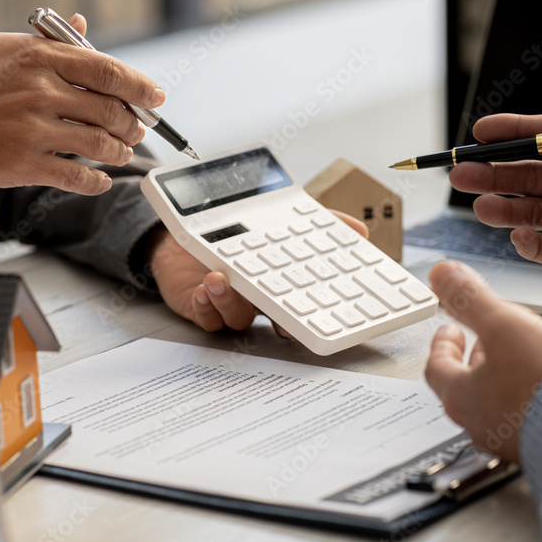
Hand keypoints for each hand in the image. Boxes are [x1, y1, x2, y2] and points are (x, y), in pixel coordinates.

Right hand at [0, 14, 161, 195]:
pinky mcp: (22, 165)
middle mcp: (40, 92)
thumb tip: (85, 26)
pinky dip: (96, 181)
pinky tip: (100, 180)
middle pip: (111, 110)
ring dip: (119, 151)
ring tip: (121, 152)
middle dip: (132, 123)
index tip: (156, 96)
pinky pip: (77, 177)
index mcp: (37, 58)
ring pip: (100, 144)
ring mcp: (32, 130)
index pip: (107, 70)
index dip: (140, 86)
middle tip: (137, 129)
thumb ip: (47, 43)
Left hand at [148, 211, 368, 332]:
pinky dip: (205, 305)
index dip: (317, 310)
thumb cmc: (235, 233)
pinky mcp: (202, 309)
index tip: (330, 312)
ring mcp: (230, 305)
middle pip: (275, 318)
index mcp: (281, 282)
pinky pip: (206, 317)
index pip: (304, 299)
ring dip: (229, 301)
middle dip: (282, 322)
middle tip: (285, 320)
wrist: (183, 235)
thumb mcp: (281, 219)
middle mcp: (259, 298)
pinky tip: (204, 288)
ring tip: (220, 279)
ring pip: (237, 317)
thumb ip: (319, 222)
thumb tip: (359, 230)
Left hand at [424, 261, 541, 461]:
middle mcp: (478, 424)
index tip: (449, 330)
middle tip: (478, 343)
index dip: (442, 343)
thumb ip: (470, 298)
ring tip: (514, 360)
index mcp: (460, 397)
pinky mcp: (536, 447)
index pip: (437, 367)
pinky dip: (522, 398)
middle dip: (470, 359)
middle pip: (462, 387)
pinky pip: (520, 419)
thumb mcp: (503, 325)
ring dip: (497, 378)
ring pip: (491, 404)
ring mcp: (507, 440)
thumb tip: (441, 274)